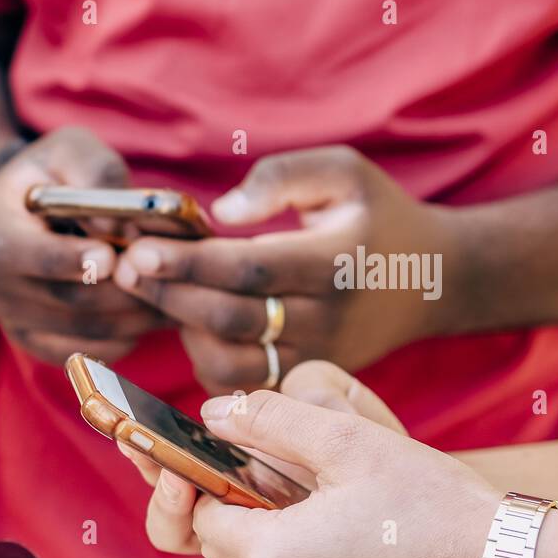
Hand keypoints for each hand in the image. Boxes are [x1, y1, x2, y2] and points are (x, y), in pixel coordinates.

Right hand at [0, 127, 167, 363]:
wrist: (18, 211)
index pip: (30, 256)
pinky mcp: (35, 341)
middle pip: (69, 300)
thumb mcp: (70, 150)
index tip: (113, 256)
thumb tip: (116, 225)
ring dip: (133, 318)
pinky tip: (149, 315)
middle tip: (168, 277)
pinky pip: (86, 352)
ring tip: (173, 295)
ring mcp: (15, 318)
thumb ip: (94, 175)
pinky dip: (123, 339)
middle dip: (124, 290)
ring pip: (84, 331)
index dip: (72, 261)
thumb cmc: (52, 175)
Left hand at [113, 145, 458, 392]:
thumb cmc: (374, 215)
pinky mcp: (303, 381)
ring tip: (156, 293)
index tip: (138, 250)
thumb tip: (222, 210)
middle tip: (124, 269)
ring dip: (181, 330)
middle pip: (229, 318)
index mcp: (336, 262)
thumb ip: (282, 176)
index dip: (187, 263)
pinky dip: (204, 359)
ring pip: (229, 362)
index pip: (247, 269)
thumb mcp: (343, 172)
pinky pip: (240, 385)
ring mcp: (316, 358)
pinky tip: (190, 323)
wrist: (433, 280)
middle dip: (168, 295)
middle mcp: (327, 319)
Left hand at [124, 360, 405, 557]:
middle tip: (248, 488)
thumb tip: (213, 414)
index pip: (201, 519)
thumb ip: (271, 421)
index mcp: (272, 555)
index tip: (226, 466)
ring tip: (289, 518)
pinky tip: (322, 549)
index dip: (206, 487)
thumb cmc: (436, 509)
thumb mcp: (351, 444)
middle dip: (219, 519)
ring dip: (253, 554)